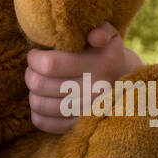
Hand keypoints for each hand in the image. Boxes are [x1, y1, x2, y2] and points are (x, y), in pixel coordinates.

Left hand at [25, 20, 142, 133]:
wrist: (127, 85)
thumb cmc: (107, 53)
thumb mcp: (110, 35)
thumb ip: (101, 30)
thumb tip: (95, 37)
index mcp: (101, 63)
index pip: (49, 64)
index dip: (34, 58)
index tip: (36, 54)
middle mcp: (96, 90)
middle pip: (40, 84)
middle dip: (30, 74)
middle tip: (35, 69)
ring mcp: (88, 112)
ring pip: (39, 104)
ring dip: (33, 93)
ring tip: (40, 84)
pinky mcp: (80, 127)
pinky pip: (44, 123)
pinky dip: (37, 112)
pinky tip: (43, 101)